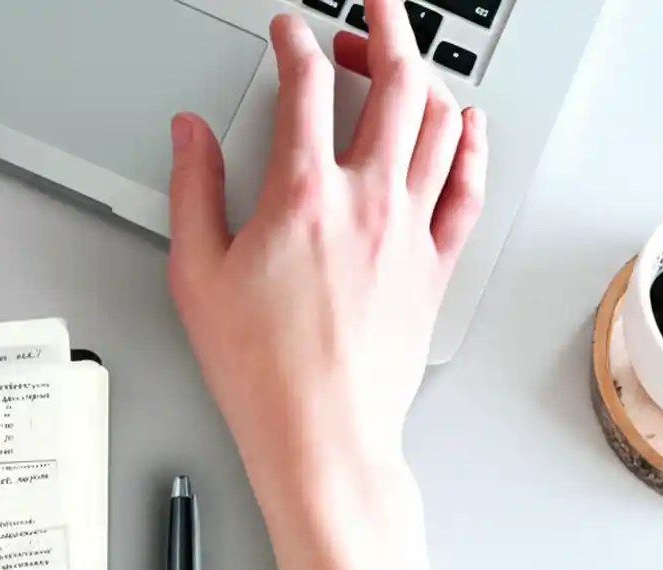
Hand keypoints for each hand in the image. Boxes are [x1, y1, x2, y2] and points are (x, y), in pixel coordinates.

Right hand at [167, 2, 487, 494]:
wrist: (324, 435)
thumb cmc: (261, 370)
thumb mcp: (197, 275)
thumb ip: (193, 189)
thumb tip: (190, 134)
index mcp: (302, 196)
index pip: (306, 84)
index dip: (295, 40)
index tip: (287, 30)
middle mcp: (366, 202)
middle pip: (396, 83)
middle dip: (386, 27)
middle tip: (374, 6)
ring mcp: (409, 231)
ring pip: (439, 125)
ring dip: (426, 76)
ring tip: (407, 58)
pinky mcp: (434, 266)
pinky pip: (468, 188)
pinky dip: (472, 146)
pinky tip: (466, 126)